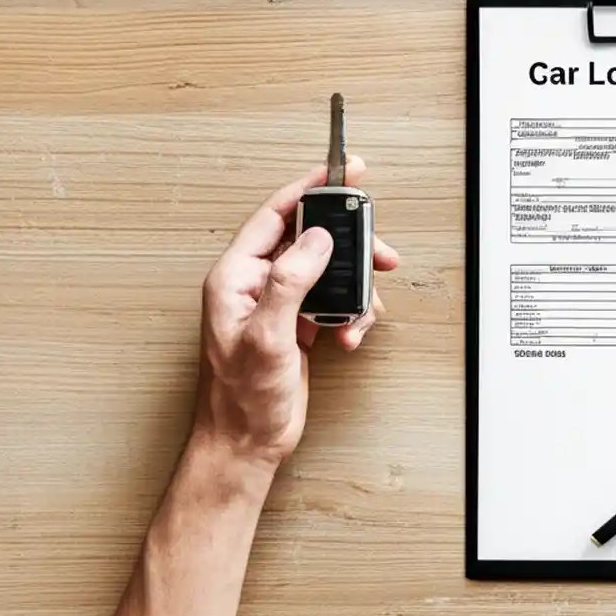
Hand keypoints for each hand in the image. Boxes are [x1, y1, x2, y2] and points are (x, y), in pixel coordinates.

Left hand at [192, 157, 399, 465]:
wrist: (247, 443)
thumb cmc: (242, 400)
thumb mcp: (266, 336)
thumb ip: (291, 282)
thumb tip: (317, 240)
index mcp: (236, 278)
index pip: (274, 216)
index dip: (307, 190)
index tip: (338, 173)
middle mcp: (256, 285)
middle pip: (310, 241)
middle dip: (348, 246)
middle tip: (379, 251)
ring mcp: (278, 305)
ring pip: (328, 272)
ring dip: (354, 288)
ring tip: (365, 306)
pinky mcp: (297, 325)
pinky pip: (333, 302)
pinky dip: (350, 316)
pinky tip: (348, 336)